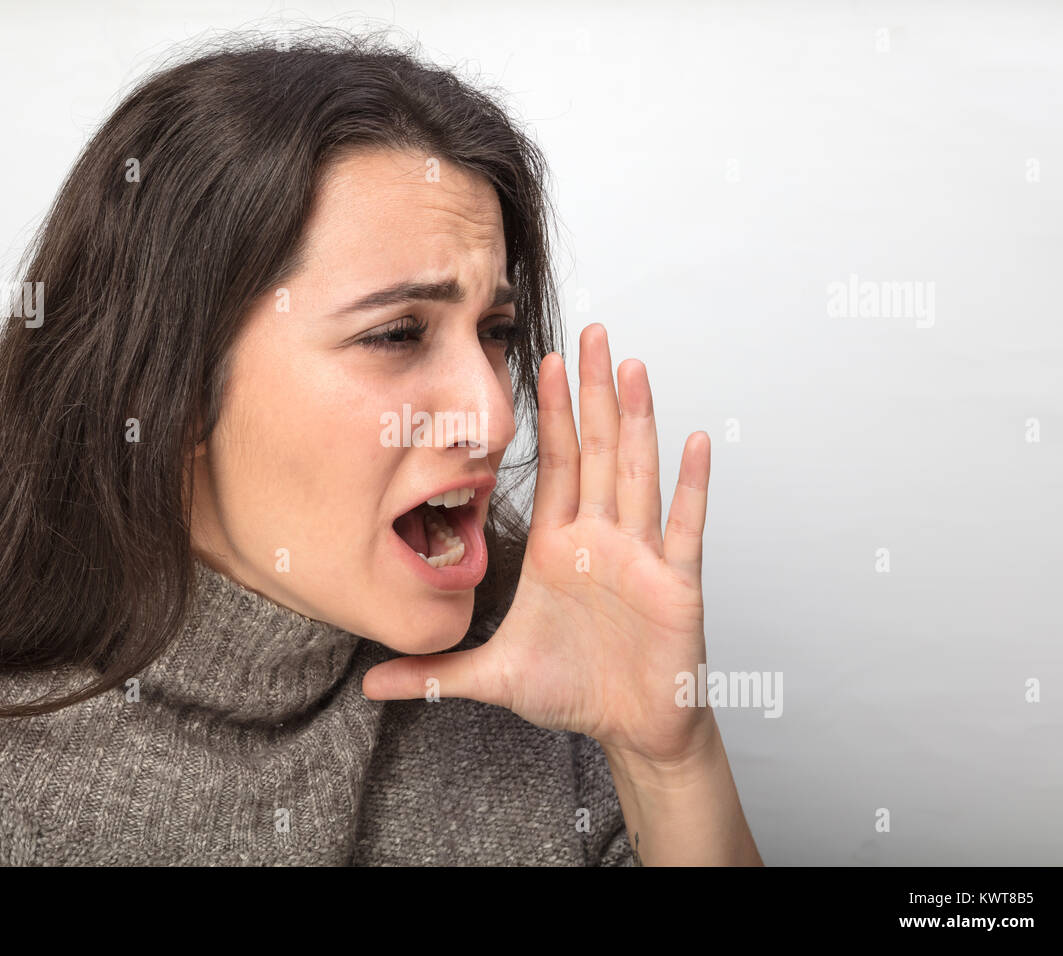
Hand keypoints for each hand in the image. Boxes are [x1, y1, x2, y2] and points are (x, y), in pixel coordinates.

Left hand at [362, 323, 715, 769]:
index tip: (542, 362)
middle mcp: (599, 539)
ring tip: (632, 367)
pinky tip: (692, 441)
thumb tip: (370, 683)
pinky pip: (684, 528)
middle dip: (592, 392)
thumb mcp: (491, 677)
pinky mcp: (675, 584)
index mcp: (558, 548)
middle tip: (591, 333)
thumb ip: (434, 673)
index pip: (554, 465)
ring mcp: (639, 556)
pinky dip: (691, 486)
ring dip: (636, 420)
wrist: (630, 729)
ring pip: (635, 474)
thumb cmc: (572, 692)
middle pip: (595, 451)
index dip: (549, 413)